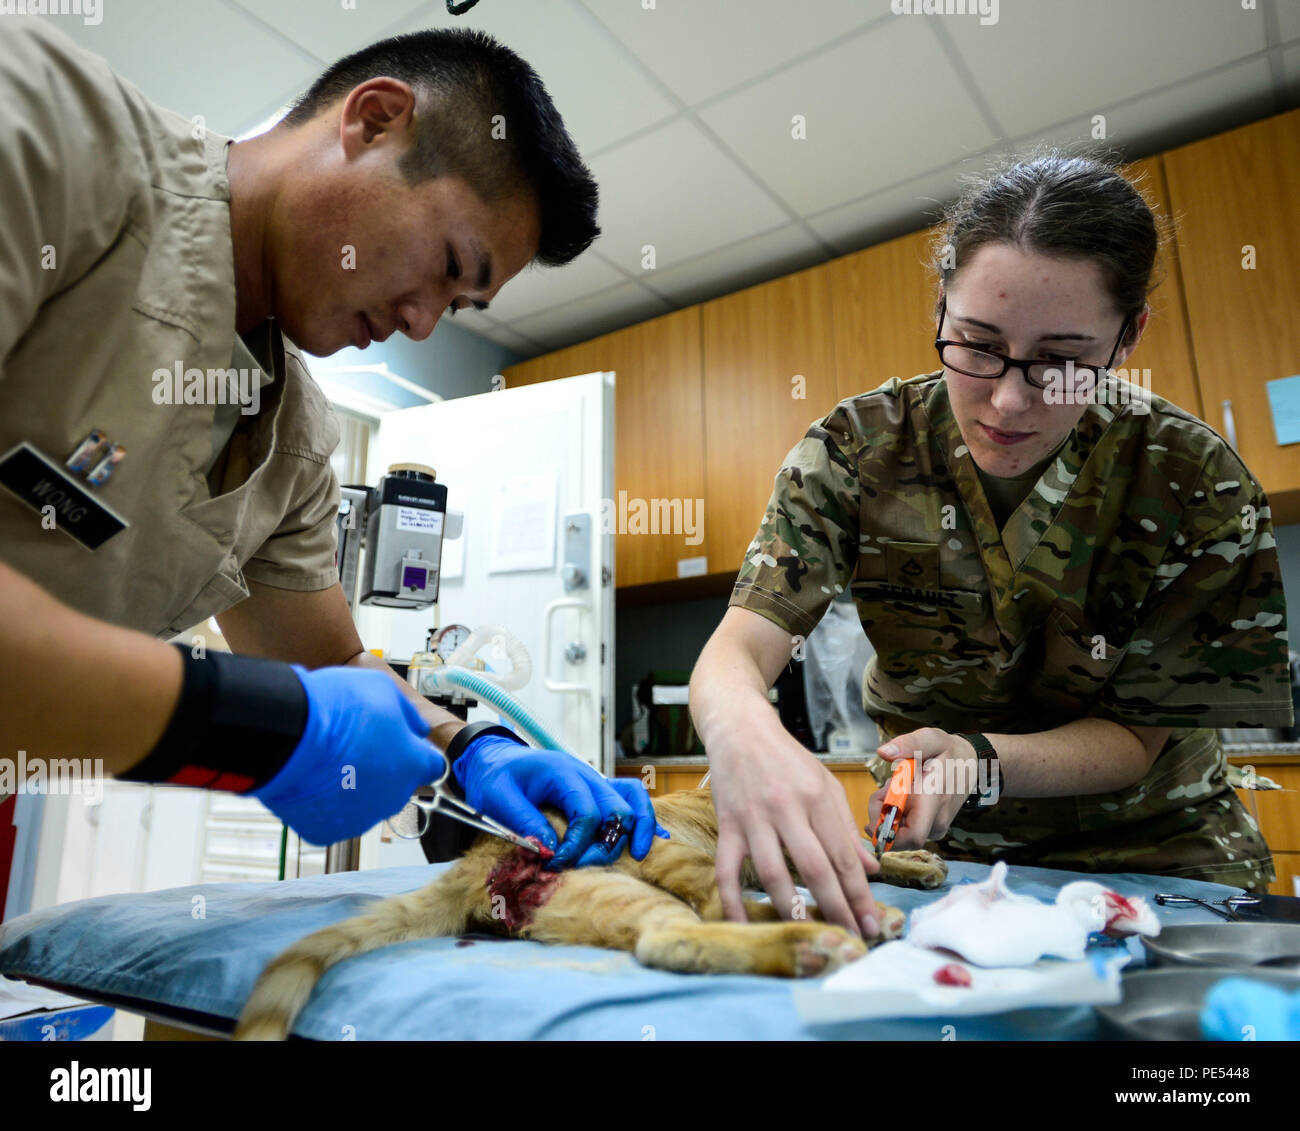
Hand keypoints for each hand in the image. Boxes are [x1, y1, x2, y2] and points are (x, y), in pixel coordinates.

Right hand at [253, 666, 443, 845]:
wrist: (288, 735)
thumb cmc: (337, 708)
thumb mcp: (384, 690)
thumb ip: (409, 715)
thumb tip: (418, 729)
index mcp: (413, 765)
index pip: (432, 766)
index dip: (417, 753)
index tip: (401, 744)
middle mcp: (392, 798)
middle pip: (396, 786)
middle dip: (384, 769)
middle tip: (355, 746)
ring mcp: (359, 819)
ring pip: (364, 803)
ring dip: (354, 786)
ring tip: (328, 761)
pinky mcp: (326, 832)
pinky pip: (331, 817)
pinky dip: (324, 803)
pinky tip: (312, 780)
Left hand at [453, 735, 667, 868]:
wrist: (493, 759)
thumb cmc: (494, 777)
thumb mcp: (498, 798)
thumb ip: (524, 822)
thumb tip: (552, 849)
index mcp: (562, 773)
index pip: (587, 813)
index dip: (577, 845)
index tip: (555, 864)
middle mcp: (585, 775)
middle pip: (616, 810)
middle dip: (605, 845)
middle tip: (582, 867)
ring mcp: (594, 781)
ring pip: (632, 800)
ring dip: (638, 828)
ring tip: (639, 855)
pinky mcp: (596, 790)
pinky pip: (630, 797)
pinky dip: (643, 816)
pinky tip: (655, 838)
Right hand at [708, 723, 880, 938]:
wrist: (740, 730)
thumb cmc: (787, 759)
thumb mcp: (825, 784)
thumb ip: (846, 828)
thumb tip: (870, 869)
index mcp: (816, 798)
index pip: (842, 855)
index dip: (859, 893)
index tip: (871, 923)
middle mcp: (786, 809)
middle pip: (814, 868)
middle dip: (836, 908)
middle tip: (853, 939)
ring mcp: (753, 819)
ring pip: (774, 874)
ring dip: (793, 911)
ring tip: (810, 937)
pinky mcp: (726, 826)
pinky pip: (727, 871)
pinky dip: (733, 901)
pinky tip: (744, 926)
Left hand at [869, 728, 977, 849]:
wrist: (972, 762)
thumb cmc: (950, 751)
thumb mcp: (931, 739)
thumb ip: (908, 744)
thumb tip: (883, 752)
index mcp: (934, 802)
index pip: (911, 837)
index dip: (887, 832)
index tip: (877, 810)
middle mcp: (936, 822)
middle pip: (897, 835)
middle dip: (881, 813)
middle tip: (888, 785)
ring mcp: (935, 827)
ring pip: (899, 830)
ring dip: (888, 809)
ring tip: (899, 784)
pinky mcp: (932, 827)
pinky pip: (906, 826)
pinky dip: (897, 811)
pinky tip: (905, 792)